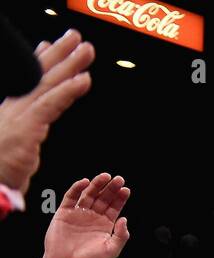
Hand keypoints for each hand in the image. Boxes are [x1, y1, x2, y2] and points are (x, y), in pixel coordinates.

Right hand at [0, 30, 93, 195]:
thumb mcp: (13, 149)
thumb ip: (23, 136)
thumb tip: (28, 135)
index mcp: (12, 113)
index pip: (28, 83)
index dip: (40, 62)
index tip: (49, 45)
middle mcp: (14, 109)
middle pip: (39, 75)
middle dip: (59, 54)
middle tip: (76, 37)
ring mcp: (19, 116)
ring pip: (47, 84)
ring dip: (69, 64)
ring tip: (86, 49)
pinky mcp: (27, 128)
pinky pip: (51, 104)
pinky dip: (68, 90)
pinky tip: (84, 79)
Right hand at [43, 174, 130, 257]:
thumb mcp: (111, 250)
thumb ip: (121, 236)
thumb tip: (124, 219)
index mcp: (105, 224)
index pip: (114, 207)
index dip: (120, 198)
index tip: (126, 189)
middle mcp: (93, 216)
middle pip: (103, 198)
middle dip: (111, 188)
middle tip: (118, 179)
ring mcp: (78, 213)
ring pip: (88, 194)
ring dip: (96, 185)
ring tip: (105, 176)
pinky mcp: (64, 212)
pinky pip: (71, 197)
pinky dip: (76, 188)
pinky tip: (85, 182)